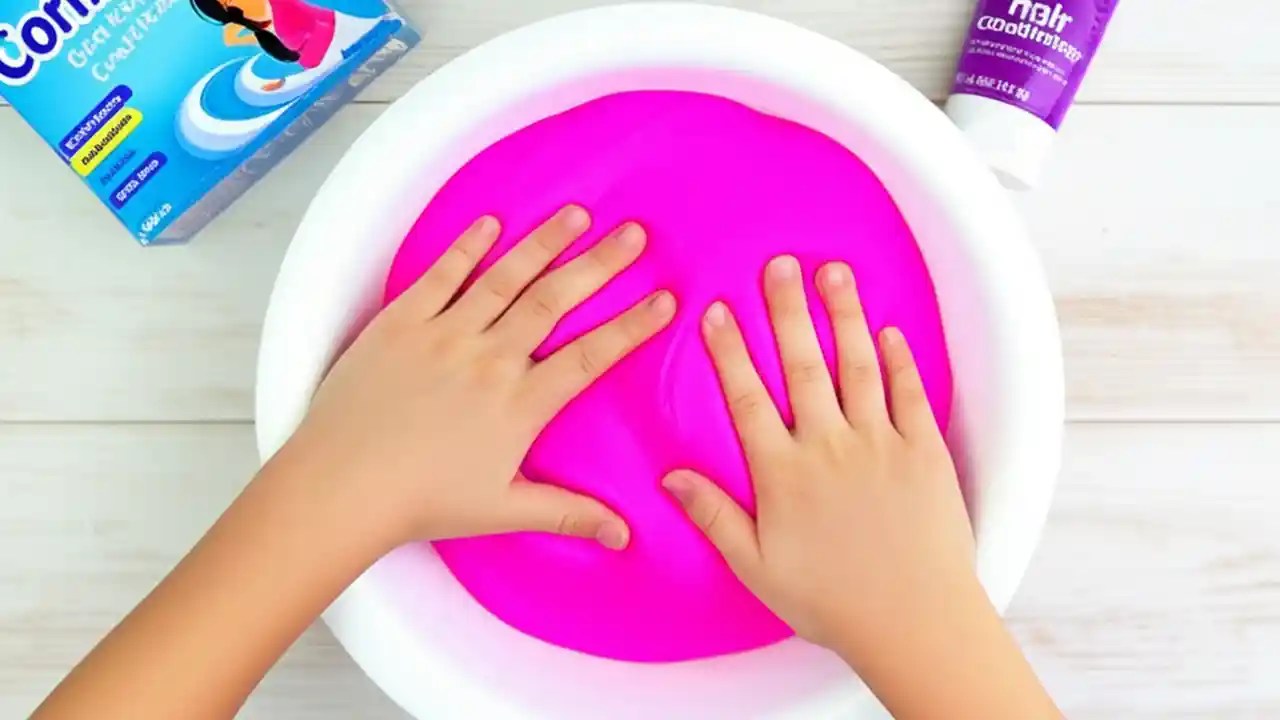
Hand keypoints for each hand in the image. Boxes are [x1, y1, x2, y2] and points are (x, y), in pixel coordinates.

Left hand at [276, 206, 674, 551]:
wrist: (340, 486)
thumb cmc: (421, 503)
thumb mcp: (503, 511)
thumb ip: (568, 514)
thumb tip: (624, 536)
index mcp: (520, 405)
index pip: (590, 356)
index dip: (632, 325)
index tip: (665, 298)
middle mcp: (490, 360)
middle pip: (556, 301)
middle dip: (601, 264)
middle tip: (635, 235)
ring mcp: (445, 335)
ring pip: (506, 277)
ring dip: (545, 242)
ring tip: (578, 214)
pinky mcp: (401, 322)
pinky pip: (442, 275)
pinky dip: (468, 247)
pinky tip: (493, 223)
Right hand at [662, 256, 974, 655]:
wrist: (914, 621)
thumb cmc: (832, 602)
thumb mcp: (757, 567)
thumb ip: (714, 516)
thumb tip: (670, 478)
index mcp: (783, 473)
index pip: (747, 397)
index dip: (729, 350)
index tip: (717, 310)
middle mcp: (828, 446)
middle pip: (802, 365)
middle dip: (786, 310)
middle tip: (778, 264)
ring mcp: (879, 444)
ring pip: (857, 365)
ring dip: (843, 315)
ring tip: (833, 272)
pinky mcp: (924, 452)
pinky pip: (909, 394)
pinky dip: (898, 359)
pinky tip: (889, 330)